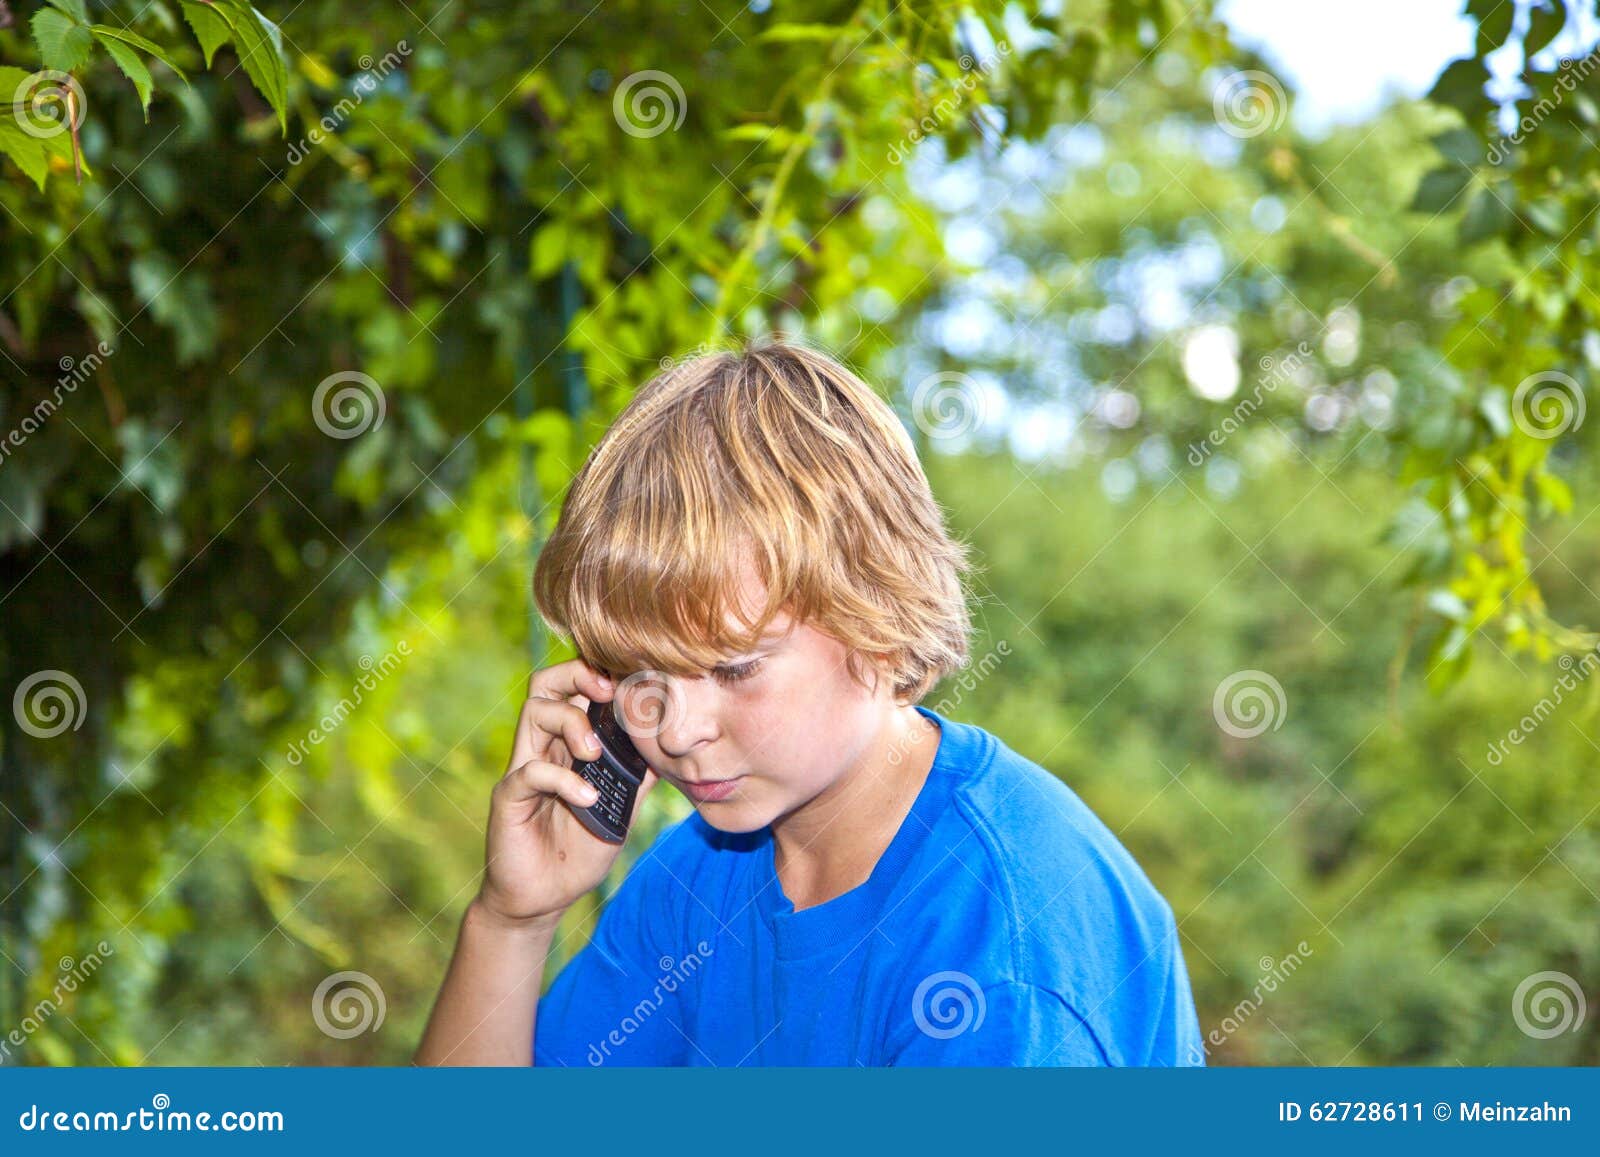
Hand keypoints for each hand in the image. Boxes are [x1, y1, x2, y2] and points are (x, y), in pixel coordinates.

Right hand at [474, 659, 657, 927]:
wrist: (543, 897)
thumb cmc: (579, 849)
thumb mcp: (620, 808)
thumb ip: (638, 776)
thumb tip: (669, 748)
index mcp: (567, 743)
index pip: (573, 687)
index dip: (596, 671)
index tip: (628, 678)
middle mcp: (542, 747)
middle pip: (545, 684)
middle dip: (577, 676)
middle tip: (607, 693)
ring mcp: (523, 769)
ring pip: (534, 713)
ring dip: (571, 723)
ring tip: (595, 754)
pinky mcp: (509, 797)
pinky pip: (530, 771)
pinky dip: (563, 779)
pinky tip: (587, 799)